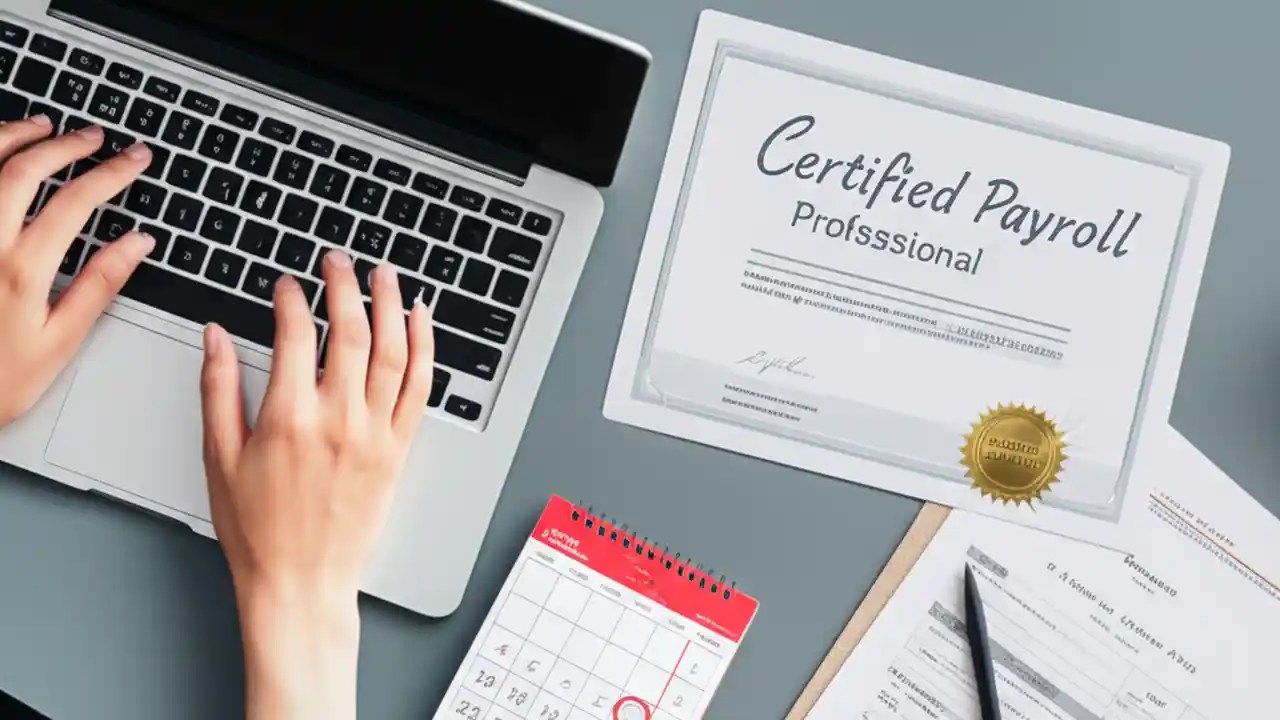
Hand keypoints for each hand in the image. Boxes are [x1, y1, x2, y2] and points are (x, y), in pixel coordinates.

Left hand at [0, 116, 153, 426]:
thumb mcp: (59, 342)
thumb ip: (99, 286)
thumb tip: (136, 244)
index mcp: (22, 270)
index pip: (76, 202)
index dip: (112, 173)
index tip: (135, 159)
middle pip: (26, 171)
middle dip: (67, 145)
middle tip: (96, 137)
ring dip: (15, 137)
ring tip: (43, 127)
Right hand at [200, 251, 433, 719]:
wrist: (303, 582)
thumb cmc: (258, 529)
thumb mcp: (220, 457)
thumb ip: (218, 388)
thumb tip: (215, 334)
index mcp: (288, 418)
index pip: (295, 335)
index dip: (291, 299)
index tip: (286, 284)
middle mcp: (338, 420)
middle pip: (349, 332)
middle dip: (343, 286)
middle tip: (337, 261)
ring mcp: (375, 434)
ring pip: (392, 352)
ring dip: (390, 305)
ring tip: (384, 274)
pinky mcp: (399, 450)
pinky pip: (419, 388)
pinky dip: (424, 348)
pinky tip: (421, 321)